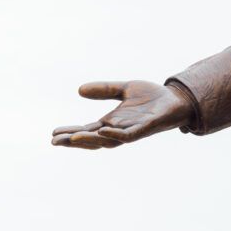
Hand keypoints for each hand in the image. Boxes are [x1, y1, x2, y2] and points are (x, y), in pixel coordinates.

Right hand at [51, 80, 192, 149]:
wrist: (177, 99)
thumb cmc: (152, 97)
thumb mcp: (124, 89)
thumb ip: (104, 90)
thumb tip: (79, 90)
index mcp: (112, 122)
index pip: (87, 130)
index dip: (70, 132)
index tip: (53, 134)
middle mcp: (119, 130)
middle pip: (92, 139)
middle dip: (74, 141)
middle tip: (55, 141)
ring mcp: (132, 131)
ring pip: (107, 140)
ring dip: (90, 140)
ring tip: (72, 138)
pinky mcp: (145, 128)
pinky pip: (128, 135)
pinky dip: (115, 134)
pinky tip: (103, 131)